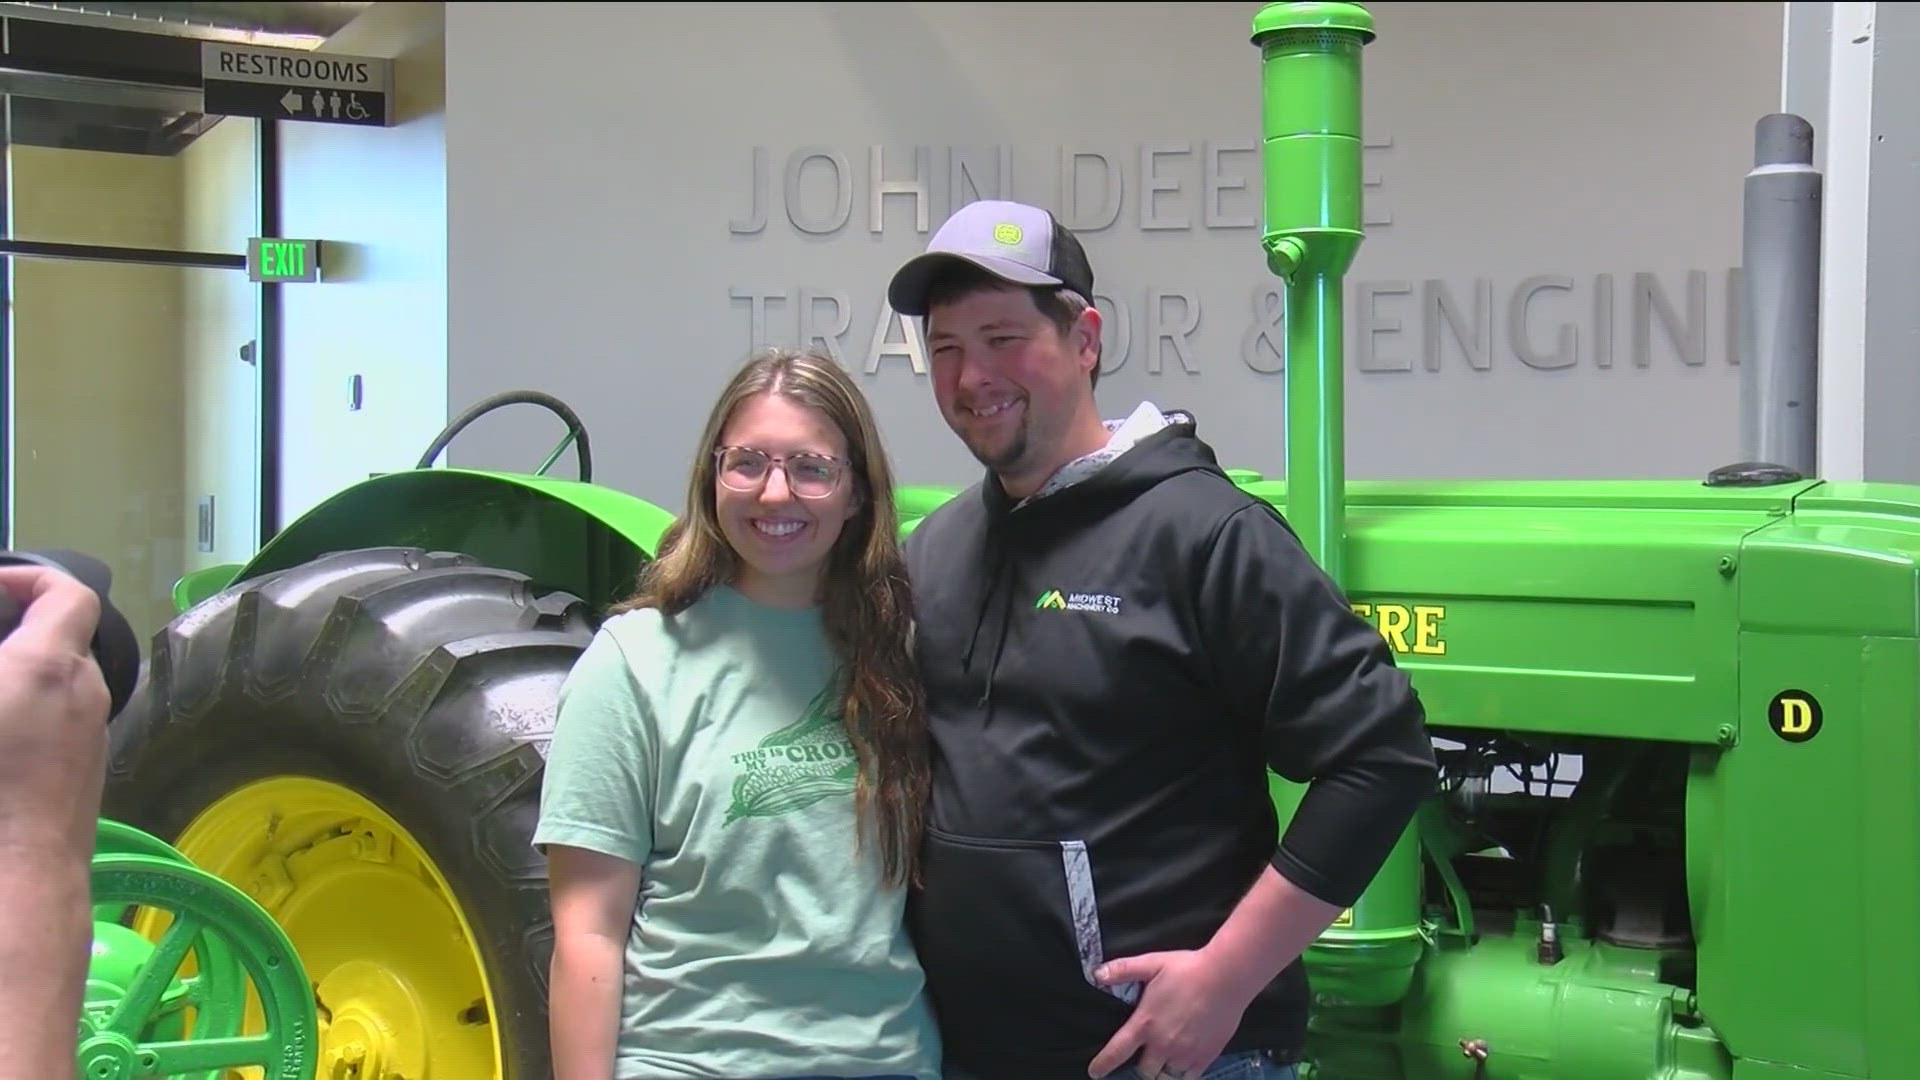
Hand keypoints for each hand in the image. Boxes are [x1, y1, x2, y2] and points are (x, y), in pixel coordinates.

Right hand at [0, 564, 108, 855]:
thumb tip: (9, 665)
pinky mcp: (83, 783)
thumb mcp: (0, 690)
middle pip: (63, 641)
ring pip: (60, 690)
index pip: (69, 594)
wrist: (15, 884)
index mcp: (51, 666)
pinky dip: (27, 721)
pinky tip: (0, 743)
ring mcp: (90, 743)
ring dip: (20, 681)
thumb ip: (5, 664)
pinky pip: (58, 731)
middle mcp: (85, 698)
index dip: (30, 578)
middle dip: (15, 633)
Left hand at [1086, 949, 1258, 1079]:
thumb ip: (1122, 970)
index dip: (1102, 1065)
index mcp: (1145, 1023)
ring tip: (1162, 1063)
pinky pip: (1189, 1077)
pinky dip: (1183, 1074)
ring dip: (1161, 1072)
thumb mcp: (1151, 963)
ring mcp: (1185, 1053)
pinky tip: (1183, 1064)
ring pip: (1166, 1077)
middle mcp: (1163, 1044)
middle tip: (1142, 1057)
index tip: (1095, 1072)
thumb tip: (1097, 975)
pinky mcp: (1206, 1056)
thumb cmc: (1187, 968)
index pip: (1117, 1052)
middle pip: (1144, 1071)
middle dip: (1140, 1067)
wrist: (1226, 976)